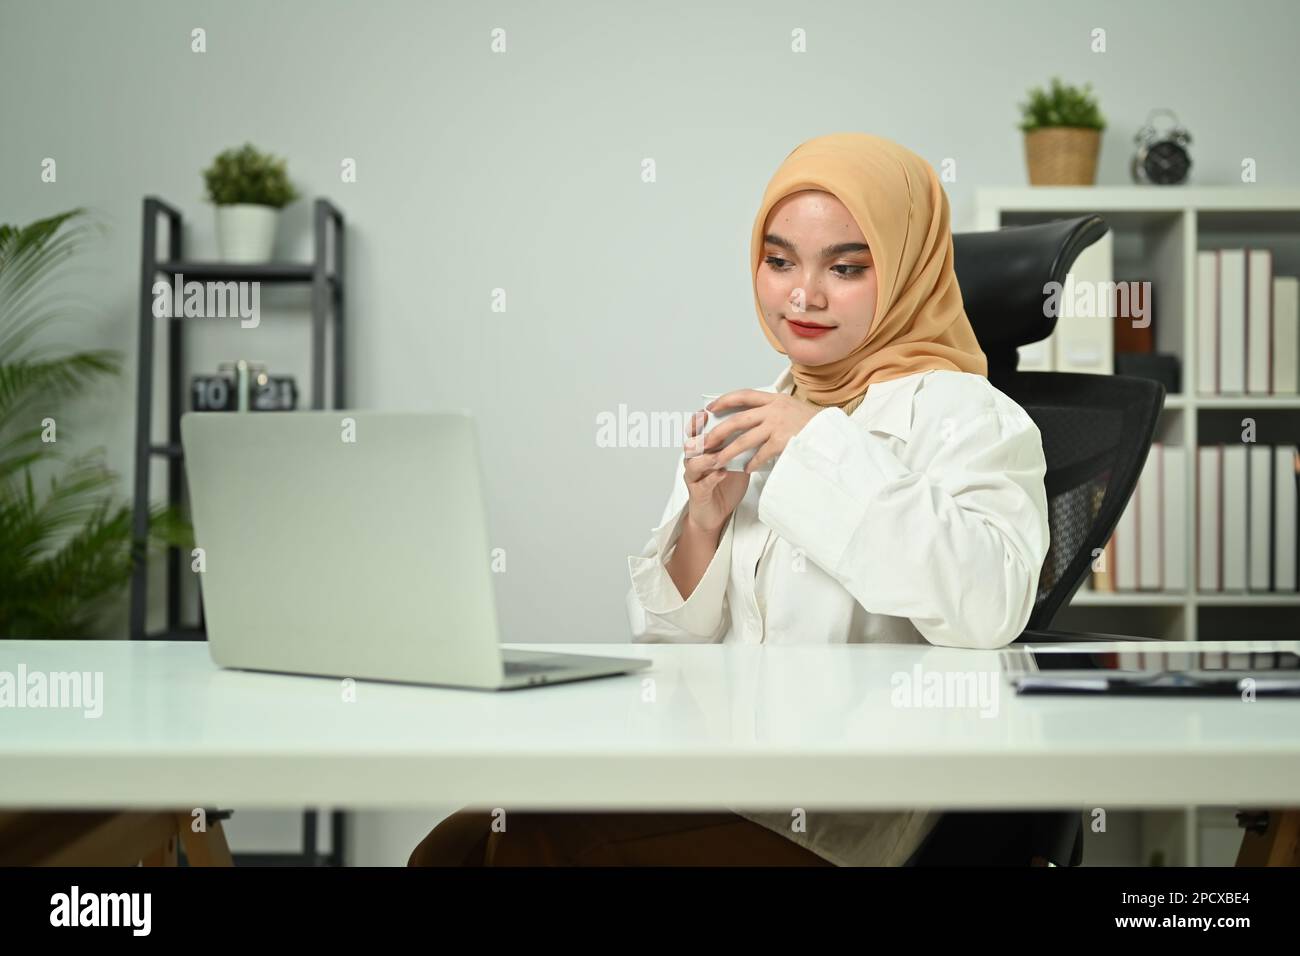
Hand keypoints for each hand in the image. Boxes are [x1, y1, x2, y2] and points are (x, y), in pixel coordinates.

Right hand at [681, 409, 749, 533]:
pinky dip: (712, 478)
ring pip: (693, 463)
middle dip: (699, 434)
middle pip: (691, 443)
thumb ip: (740, 445)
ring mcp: (694, 477)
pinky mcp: (697, 493)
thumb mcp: (736, 460)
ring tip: (717, 455)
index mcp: (703, 451)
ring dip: (706, 458)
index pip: (697, 431)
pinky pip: (702, 483)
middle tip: (708, 428)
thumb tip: (757, 427)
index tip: (708, 411)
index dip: (699, 420)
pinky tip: (722, 474)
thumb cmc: (726, 485)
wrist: (717, 513)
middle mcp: (695, 461)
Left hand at [702, 390, 821, 473]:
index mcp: (774, 399)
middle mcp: (773, 410)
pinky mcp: (783, 441)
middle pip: (737, 419)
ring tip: (718, 460)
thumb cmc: (812, 423)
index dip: (725, 400)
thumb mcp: (791, 407)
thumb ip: (772, 409)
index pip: (743, 395)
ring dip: (728, 451)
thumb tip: (750, 417)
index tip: (711, 407)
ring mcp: (777, 425)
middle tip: (705, 441)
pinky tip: (747, 468)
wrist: (832, 433)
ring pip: (744, 439)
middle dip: (718, 431)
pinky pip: (761, 454)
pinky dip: (752, 462)